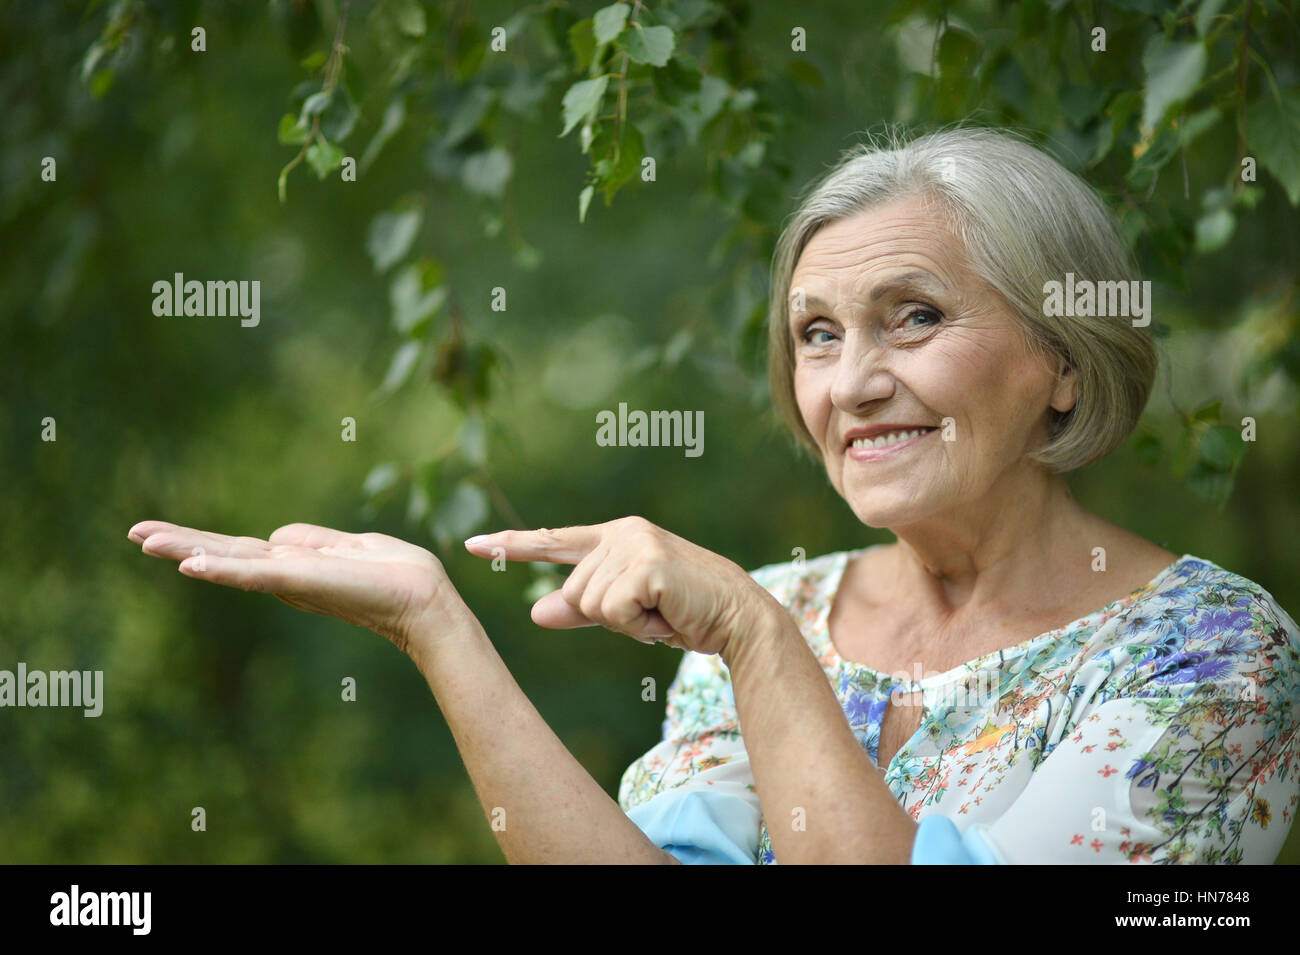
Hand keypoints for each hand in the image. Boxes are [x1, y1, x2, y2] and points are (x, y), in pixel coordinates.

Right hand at [128, 520, 464, 658]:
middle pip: (223, 554)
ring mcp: (289, 580)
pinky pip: (254, 573)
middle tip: (134, 534)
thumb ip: (314, 542)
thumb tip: (277, 536)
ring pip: (228, 562)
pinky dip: (222, 569)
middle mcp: (285, 575)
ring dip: (186, 550)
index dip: (202, 541)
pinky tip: (191, 565)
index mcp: (296, 564)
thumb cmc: (397, 574)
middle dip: (180, 543)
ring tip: (145, 542)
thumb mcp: (349, 546)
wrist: (424, 599)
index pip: (239, 550)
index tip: (162, 534)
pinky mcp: (300, 581)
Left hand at [464, 516, 777, 657]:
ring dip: (626, 623)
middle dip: (609, 617)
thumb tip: (535, 613)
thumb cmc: (683, 612)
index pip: (553, 541)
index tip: (471, 545)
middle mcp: (622, 533)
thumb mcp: (626, 612)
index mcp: (614, 537)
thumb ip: (581, 610)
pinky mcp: (647, 564)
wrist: (736, 617)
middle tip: (652, 613)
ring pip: (590, 605)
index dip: (511, 546)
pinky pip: (611, 613)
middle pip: (574, 592)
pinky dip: (637, 627)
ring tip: (662, 612)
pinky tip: (667, 615)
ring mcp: (635, 544)